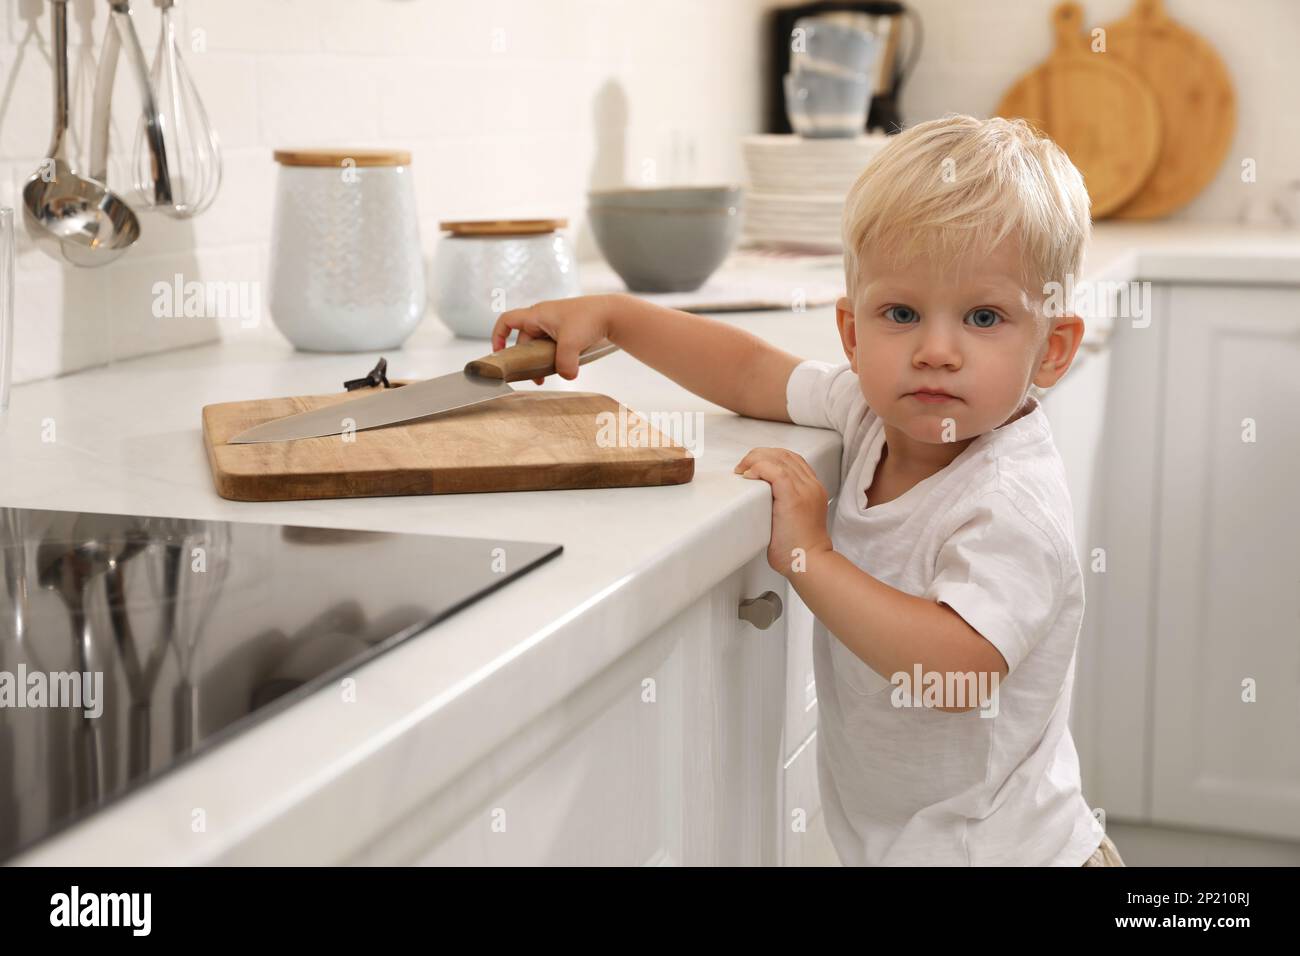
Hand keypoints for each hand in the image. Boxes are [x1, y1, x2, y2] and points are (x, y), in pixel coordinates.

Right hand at [491, 294, 622, 385]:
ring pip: (539, 345)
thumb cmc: (590, 318)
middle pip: (524, 340)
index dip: (498, 336)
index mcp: (537, 315)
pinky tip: (563, 369)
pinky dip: (554, 358)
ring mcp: (555, 325)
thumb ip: (564, 364)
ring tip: (546, 377)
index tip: (499, 355)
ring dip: (540, 361)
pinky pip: (553, 346)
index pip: (507, 321)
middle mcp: (543, 318)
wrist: (613, 313)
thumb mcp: (572, 344)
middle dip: (525, 360)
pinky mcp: (567, 331)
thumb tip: (566, 376)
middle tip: (533, 378)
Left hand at [734, 447, 832, 576]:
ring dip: (755, 459)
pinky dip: (759, 468)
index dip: (770, 457)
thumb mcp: (794, 518)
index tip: (753, 466)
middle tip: (742, 467)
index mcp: (813, 489)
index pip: (792, 459)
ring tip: (742, 470)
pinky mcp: (794, 498)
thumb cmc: (797, 548)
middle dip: (759, 455)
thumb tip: (760, 498)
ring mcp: (805, 490)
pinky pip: (776, 471)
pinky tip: (749, 476)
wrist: (807, 562)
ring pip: (779, 458)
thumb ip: (784, 503)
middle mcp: (812, 486)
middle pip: (784, 454)